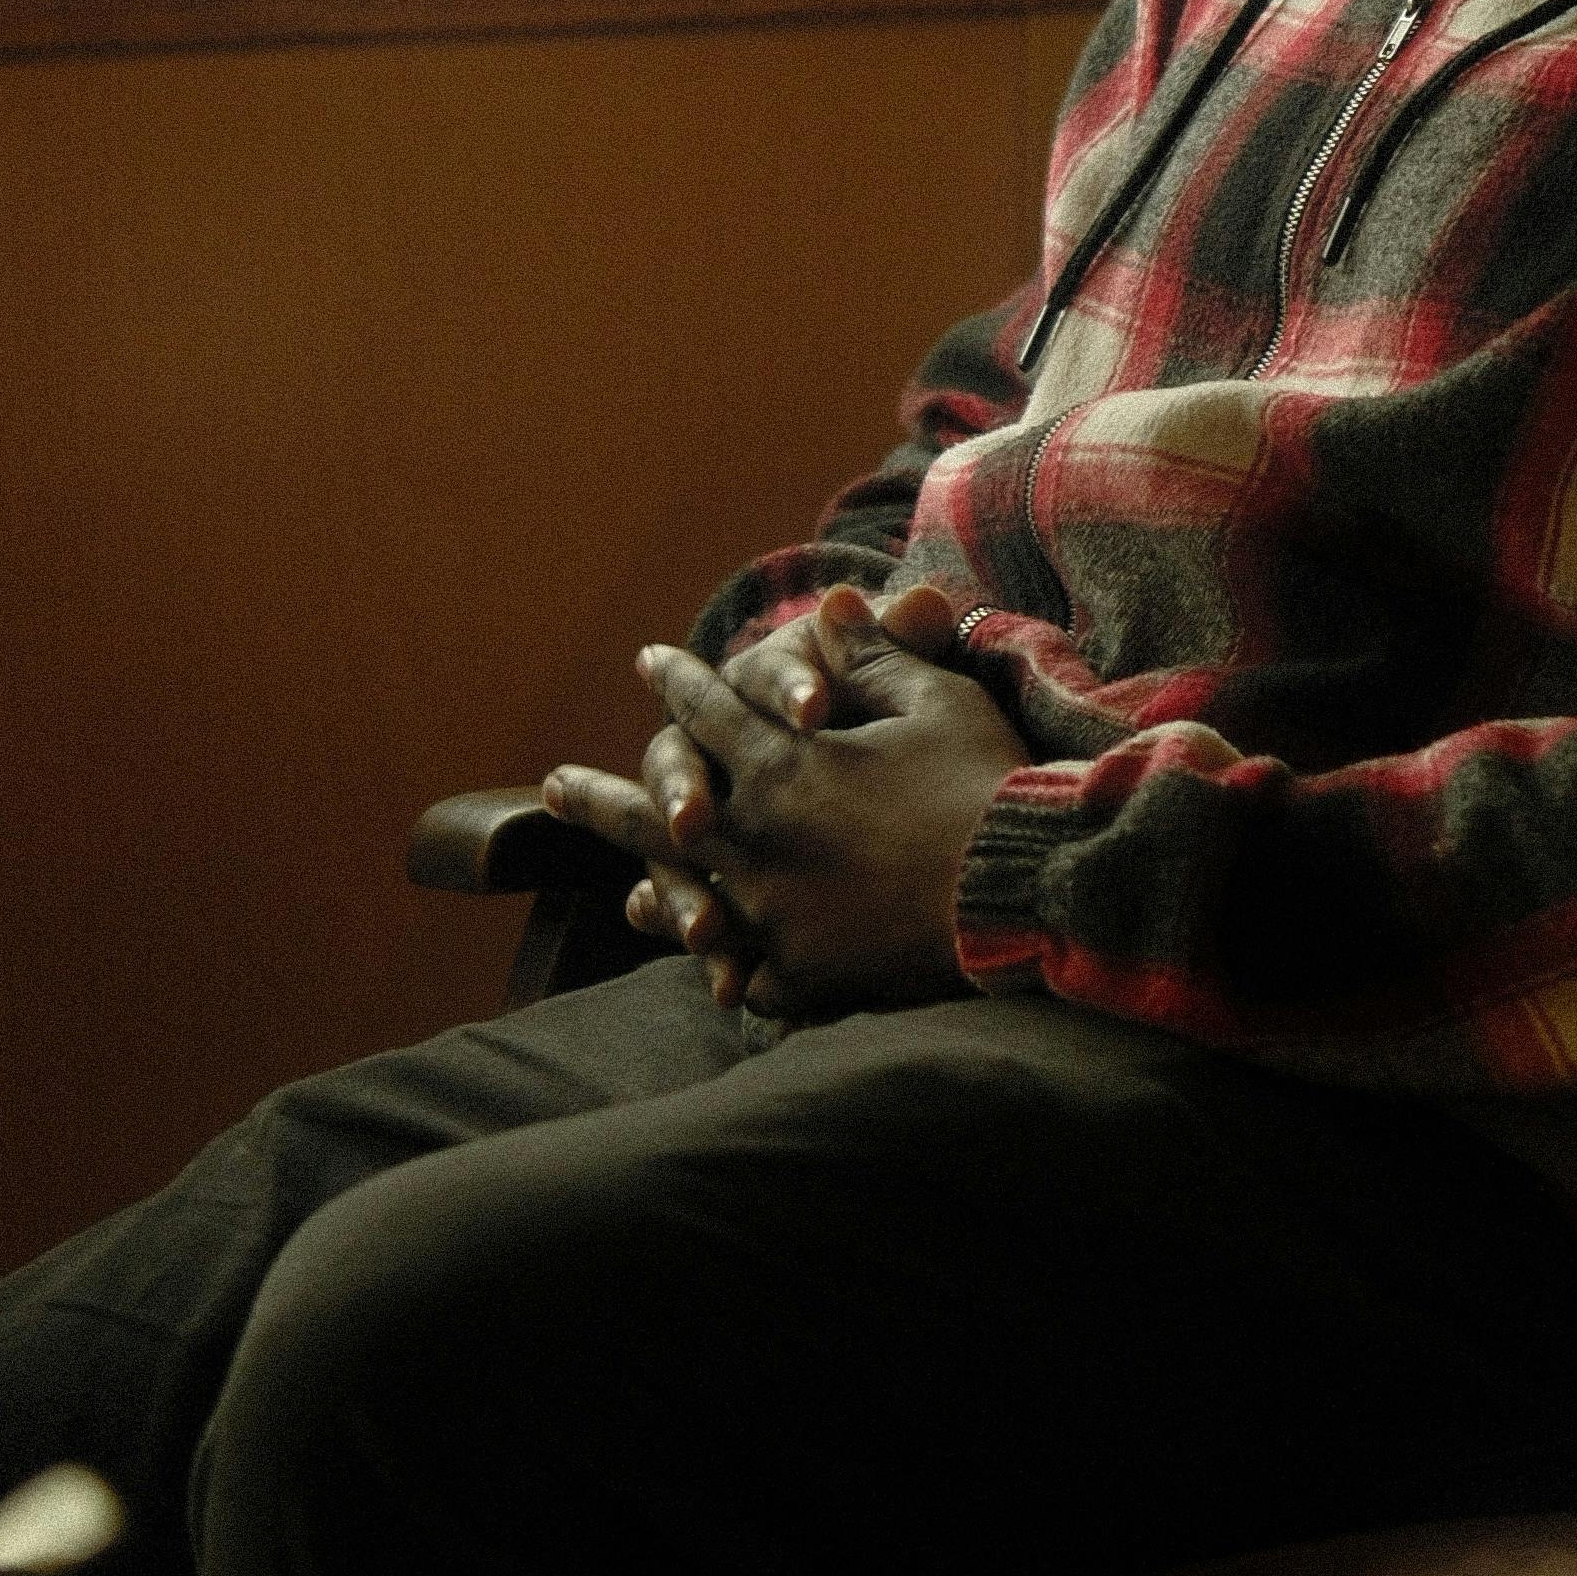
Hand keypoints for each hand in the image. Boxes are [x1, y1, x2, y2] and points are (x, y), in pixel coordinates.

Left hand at [544, 585, 1019, 1020]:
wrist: (1023, 889)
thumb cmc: (985, 782)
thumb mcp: (934, 700)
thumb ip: (870, 656)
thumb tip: (829, 602)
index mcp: (781, 765)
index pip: (710, 711)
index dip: (680, 682)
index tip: (650, 661)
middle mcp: (756, 841)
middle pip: (659, 812)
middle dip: (602, 796)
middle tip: (553, 787)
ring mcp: (771, 914)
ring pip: (692, 901)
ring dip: (657, 892)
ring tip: (629, 896)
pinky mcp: (803, 973)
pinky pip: (753, 971)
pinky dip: (737, 967)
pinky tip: (722, 967)